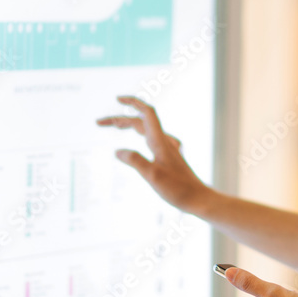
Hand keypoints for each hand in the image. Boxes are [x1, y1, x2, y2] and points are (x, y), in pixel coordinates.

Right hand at [96, 95, 209, 212]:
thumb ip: (135, 161)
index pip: (147, 113)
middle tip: (99, 123)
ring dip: (129, 125)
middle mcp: (165, 141)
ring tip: (114, 127)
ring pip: (146, 130)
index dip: (133, 102)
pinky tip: (138, 139)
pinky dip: (140, 134)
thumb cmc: (178, 189)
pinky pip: (152, 138)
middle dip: (121, 119)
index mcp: (160, 141)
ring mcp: (169, 148)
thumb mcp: (152, 176)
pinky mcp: (170, 156)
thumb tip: (117, 151)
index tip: (118, 99)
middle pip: (141, 121)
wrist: (198, 198)